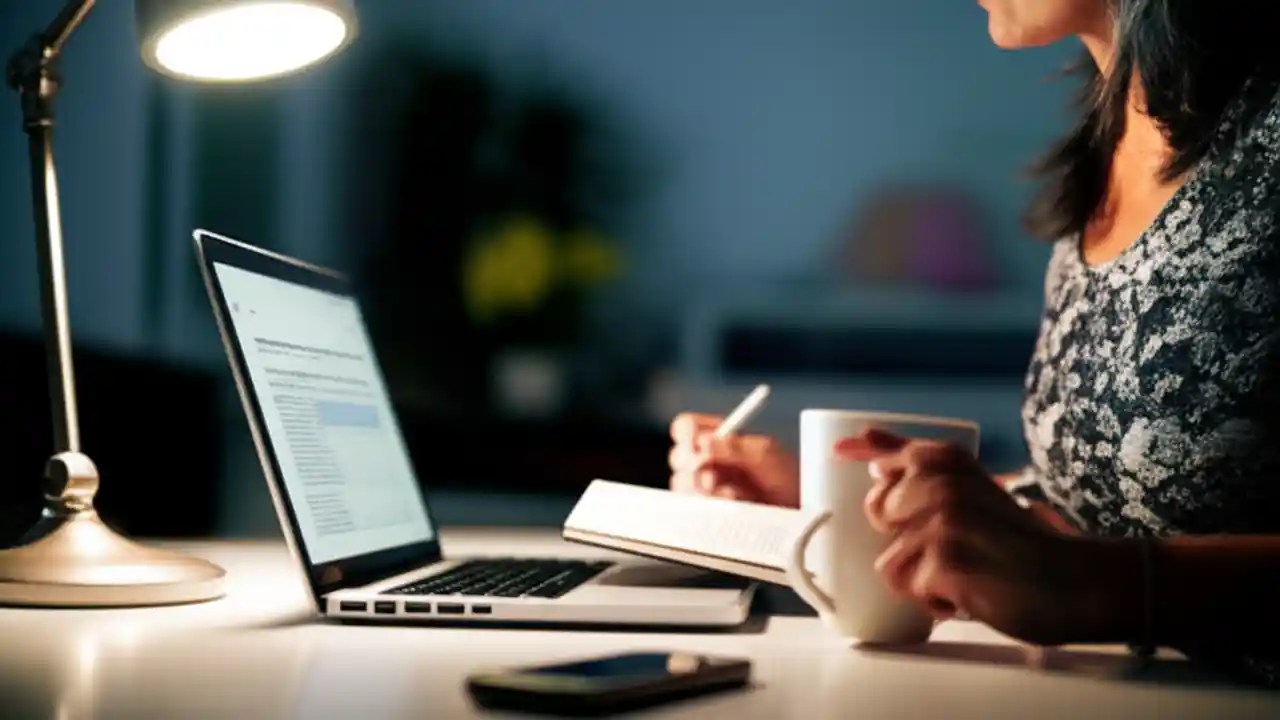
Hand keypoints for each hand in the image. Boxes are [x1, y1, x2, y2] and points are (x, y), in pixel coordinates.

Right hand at [668, 413, 799, 507]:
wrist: (801, 512)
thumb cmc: (787, 477)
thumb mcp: (767, 453)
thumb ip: (735, 446)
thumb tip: (704, 443)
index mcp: (718, 437)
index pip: (686, 427)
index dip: (687, 433)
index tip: (699, 444)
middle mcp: (706, 460)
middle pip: (677, 456)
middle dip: (693, 466)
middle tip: (712, 476)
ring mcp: (703, 487)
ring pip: (681, 484)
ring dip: (702, 489)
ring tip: (732, 495)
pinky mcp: (706, 511)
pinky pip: (692, 508)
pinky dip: (710, 506)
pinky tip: (733, 506)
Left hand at [843, 430, 1094, 645]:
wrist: (1075, 583)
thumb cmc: (1021, 544)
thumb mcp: (972, 491)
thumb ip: (920, 468)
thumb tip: (869, 450)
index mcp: (947, 461)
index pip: (890, 452)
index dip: (862, 452)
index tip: (838, 452)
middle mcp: (940, 481)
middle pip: (878, 514)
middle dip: (904, 540)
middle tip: (951, 550)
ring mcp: (941, 519)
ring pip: (889, 560)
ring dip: (921, 579)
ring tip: (962, 575)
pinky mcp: (943, 559)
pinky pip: (909, 587)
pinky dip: (936, 601)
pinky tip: (968, 594)